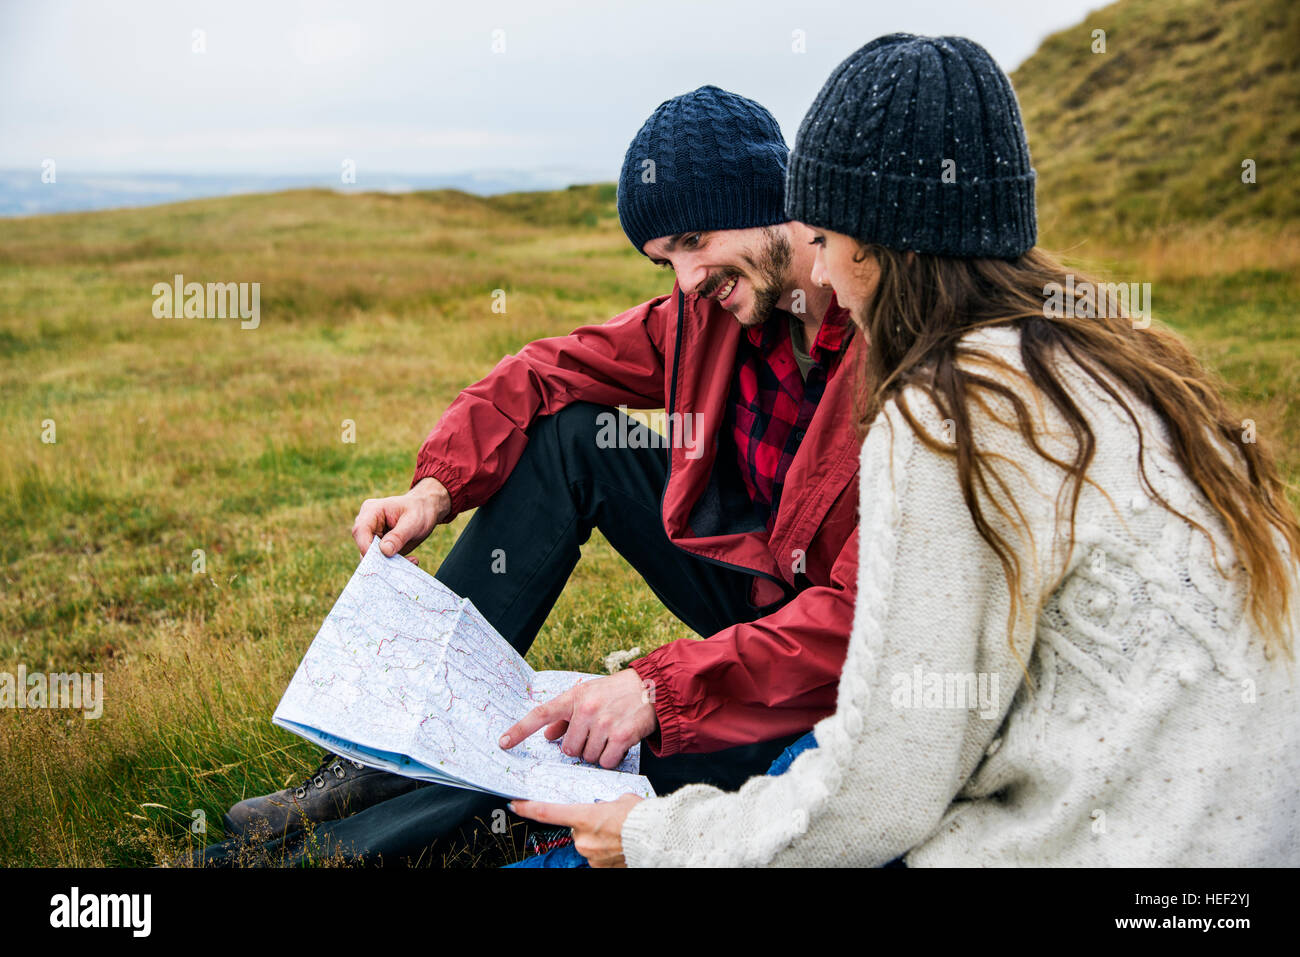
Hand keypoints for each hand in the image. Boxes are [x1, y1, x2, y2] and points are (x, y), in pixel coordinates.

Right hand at [351, 477, 451, 559]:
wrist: (426, 510)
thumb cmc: (419, 510)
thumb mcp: (413, 522)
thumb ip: (398, 536)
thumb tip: (384, 551)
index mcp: (372, 510)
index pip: (360, 530)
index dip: (366, 547)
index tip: (380, 561)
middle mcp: (368, 524)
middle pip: (363, 546)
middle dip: (380, 559)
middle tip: (401, 564)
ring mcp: (372, 536)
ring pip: (372, 557)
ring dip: (390, 564)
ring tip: (412, 561)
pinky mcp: (379, 547)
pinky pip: (381, 560)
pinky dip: (395, 564)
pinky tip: (411, 560)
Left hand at [499, 668, 656, 769]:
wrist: (650, 688)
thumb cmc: (615, 693)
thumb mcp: (587, 695)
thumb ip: (565, 716)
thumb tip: (546, 735)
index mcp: (574, 697)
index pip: (541, 714)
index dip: (519, 730)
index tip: (503, 743)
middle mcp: (587, 709)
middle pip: (568, 749)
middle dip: (579, 747)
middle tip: (593, 735)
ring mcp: (604, 723)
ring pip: (587, 757)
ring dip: (596, 753)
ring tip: (608, 736)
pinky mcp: (622, 736)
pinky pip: (605, 762)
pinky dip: (611, 758)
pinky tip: (618, 744)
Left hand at [510, 793, 643, 867]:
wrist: (659, 839)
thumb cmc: (642, 817)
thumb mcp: (621, 799)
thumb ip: (604, 803)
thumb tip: (603, 806)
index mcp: (584, 817)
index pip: (547, 812)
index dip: (528, 808)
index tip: (515, 804)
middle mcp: (583, 839)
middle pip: (575, 828)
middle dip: (587, 823)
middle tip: (608, 819)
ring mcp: (591, 856)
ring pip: (587, 843)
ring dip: (598, 837)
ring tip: (619, 832)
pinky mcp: (601, 869)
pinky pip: (598, 856)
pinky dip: (606, 850)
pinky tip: (621, 844)